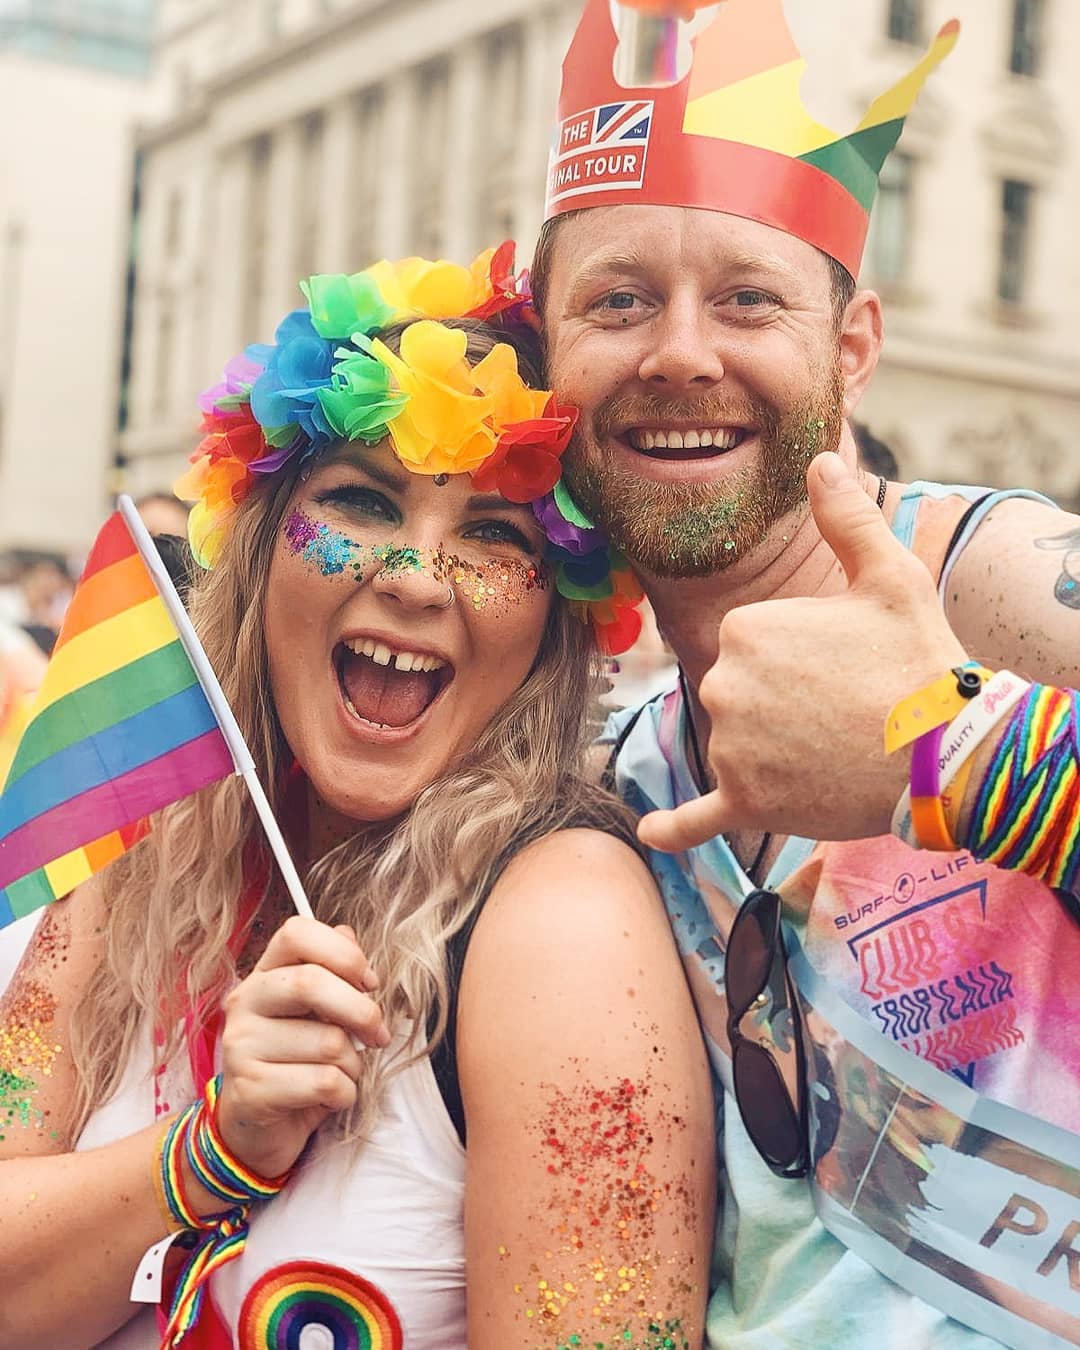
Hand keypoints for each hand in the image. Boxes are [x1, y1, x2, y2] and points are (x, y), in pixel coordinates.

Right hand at [215, 915, 389, 1179]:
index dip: (343, 953)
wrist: (258, 1128)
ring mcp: (241, 1046)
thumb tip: (348, 935)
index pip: (296, 932)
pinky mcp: (250, 1090)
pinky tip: (332, 1097)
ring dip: (354, 1063)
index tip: (368, 983)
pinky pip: (324, 1082)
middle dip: (362, 1011)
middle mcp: (245, 1002)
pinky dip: (345, 1093)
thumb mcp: (317, 1013)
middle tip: (378, 1035)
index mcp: (265, 974)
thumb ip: (334, 971)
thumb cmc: (297, 1061)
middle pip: (312, 983)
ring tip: (343, 1072)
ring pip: (328, 1042)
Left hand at [638, 452, 969, 852]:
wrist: (946, 750)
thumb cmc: (917, 658)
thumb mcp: (890, 574)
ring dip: (775, 750)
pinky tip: (649, 832)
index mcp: (743, 628)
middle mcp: (721, 686)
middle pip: (739, 692)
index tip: (842, 663)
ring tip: (834, 748)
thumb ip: (847, 519)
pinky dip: (676, 828)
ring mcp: (731, 748)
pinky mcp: (746, 802)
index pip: (751, 642)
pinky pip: (697, 818)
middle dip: (783, 701)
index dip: (800, 654)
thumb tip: (819, 460)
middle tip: (844, 707)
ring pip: (739, 745)